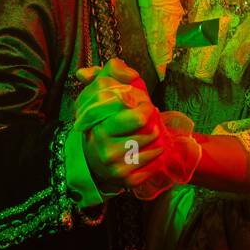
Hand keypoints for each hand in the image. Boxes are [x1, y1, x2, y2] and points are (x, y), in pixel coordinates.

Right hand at [75, 59, 163, 191]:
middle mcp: (104, 144)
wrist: (92, 161)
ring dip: (157, 136)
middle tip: (148, 117)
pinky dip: (157, 155)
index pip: (132, 105)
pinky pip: (156, 163)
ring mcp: (115, 164)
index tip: (140, 102)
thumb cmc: (101, 122)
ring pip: (154, 144)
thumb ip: (111, 73)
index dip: (141, 101)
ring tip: (149, 133)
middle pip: (146, 123)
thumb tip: (125, 69)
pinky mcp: (128, 180)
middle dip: (151, 118)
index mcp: (97, 122)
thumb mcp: (99, 94)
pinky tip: (150, 150)